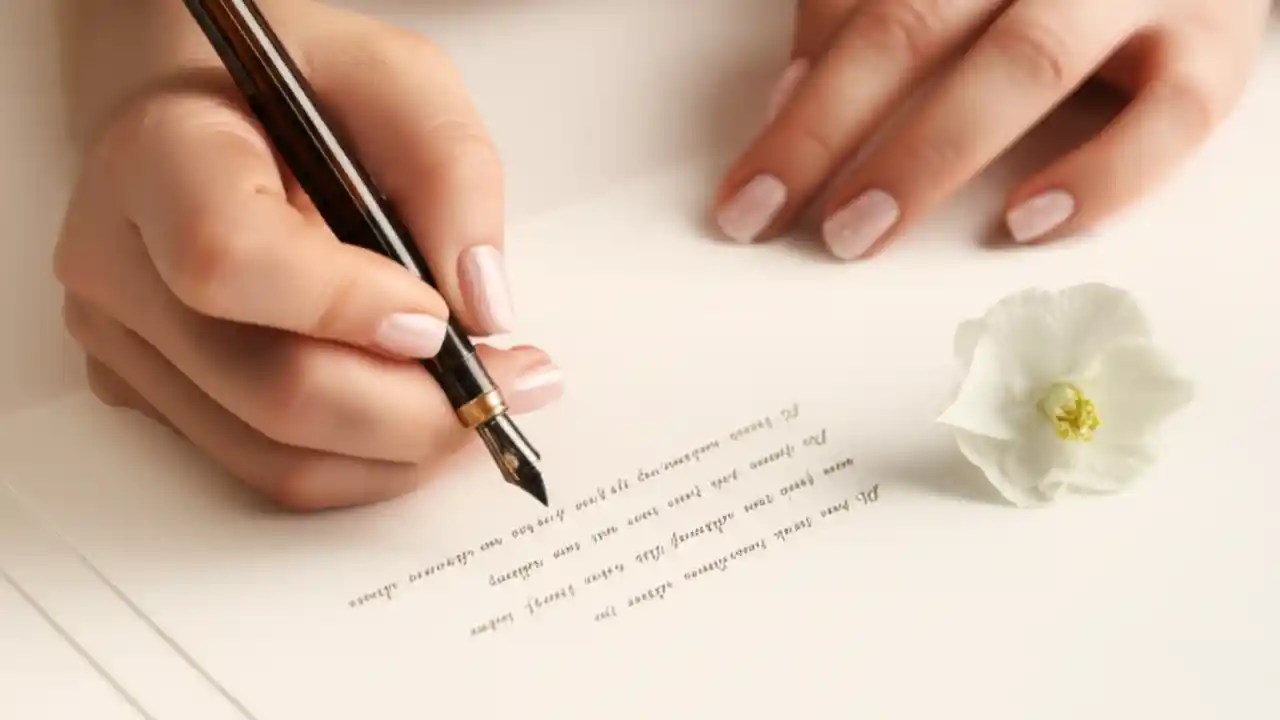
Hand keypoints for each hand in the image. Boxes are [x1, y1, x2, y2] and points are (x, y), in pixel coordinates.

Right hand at [54, 1, 562, 509]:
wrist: (212, 103)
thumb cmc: (302, 85)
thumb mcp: (400, 78)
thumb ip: (452, 172)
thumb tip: (481, 310)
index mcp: (161, 156)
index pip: (230, 259)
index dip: (346, 306)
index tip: (438, 316)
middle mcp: (117, 262)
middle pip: (269, 389)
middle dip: (415, 409)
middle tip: (509, 383)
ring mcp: (127, 343)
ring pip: (275, 457)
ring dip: (402, 450)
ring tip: (479, 398)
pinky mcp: (155, 396)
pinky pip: (267, 468)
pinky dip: (363, 460)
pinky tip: (412, 408)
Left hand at [713, 0, 1269, 257]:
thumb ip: (875, 12)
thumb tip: (789, 99)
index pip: (868, 1)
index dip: (800, 91)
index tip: (747, 181)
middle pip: (918, 24)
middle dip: (831, 126)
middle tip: (772, 211)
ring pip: (1027, 63)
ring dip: (930, 154)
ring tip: (859, 230)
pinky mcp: (1218, 47)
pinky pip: (1169, 120)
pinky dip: (1099, 176)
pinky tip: (1024, 224)